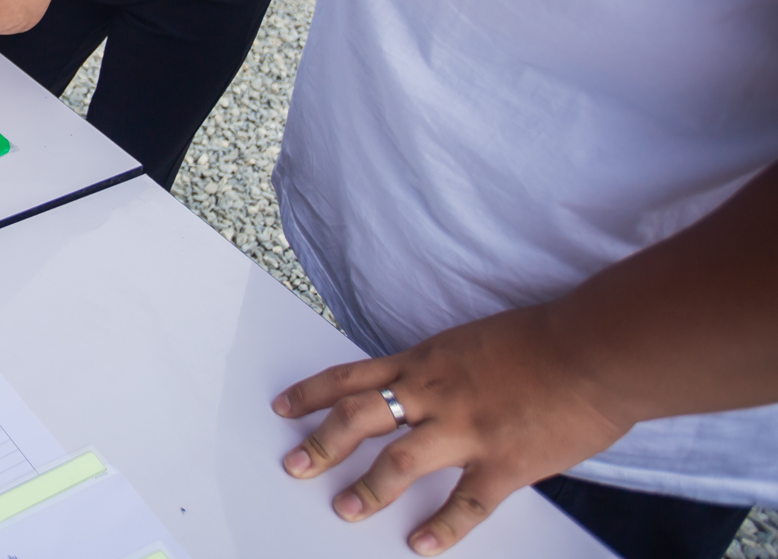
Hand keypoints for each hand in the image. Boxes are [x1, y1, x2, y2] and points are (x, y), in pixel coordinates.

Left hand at [274, 304, 629, 553]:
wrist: (594, 350)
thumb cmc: (541, 340)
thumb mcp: (473, 342)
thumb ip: (442, 369)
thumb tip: (420, 392)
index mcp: (425, 361)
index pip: (351, 376)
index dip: (311, 393)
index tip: (283, 408)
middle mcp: (434, 394)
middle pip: (359, 418)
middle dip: (321, 443)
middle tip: (294, 465)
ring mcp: (466, 430)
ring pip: (398, 462)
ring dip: (367, 489)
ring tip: (344, 509)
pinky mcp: (504, 463)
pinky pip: (465, 504)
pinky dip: (442, 528)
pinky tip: (421, 545)